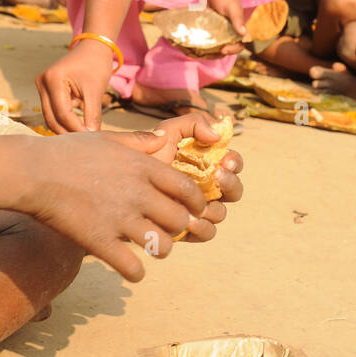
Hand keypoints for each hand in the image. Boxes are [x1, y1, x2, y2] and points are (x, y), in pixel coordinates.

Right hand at [12, 132, 208, 280]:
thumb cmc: (67, 152)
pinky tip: (131, 269)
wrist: (32, 172)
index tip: (194, 210)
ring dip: (160, 250)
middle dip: (180, 228)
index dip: (197, 204)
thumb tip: (163, 139)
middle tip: (169, 230)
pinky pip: (133, 267)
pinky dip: (136, 272)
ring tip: (151, 248)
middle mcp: (137, 193)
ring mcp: (119, 218)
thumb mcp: (107, 138)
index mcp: (142, 167)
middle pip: (180, 220)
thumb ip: (139, 141)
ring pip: (163, 246)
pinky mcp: (100, 241)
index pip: (188, 189)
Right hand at [37, 38, 113, 132]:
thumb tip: (92, 137)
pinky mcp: (46, 90)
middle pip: (51, 117)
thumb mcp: (95, 91)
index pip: (62, 113)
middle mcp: (42, 82)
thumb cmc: (95, 65)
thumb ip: (92, 115)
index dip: (76, 128)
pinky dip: (65, 119)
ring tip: (82, 138)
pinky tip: (78, 127)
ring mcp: (42, 86)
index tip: (90, 139)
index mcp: (53, 79)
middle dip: (67, 132)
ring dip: (65, 128)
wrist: (92, 48)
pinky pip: (53, 110)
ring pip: (50, 116)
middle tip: (84, 144)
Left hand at [114, 112, 243, 241]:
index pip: (232, 164)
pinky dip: (202, 227)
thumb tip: (218, 136)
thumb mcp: (167, 132)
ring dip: (215, 208)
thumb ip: (193, 123)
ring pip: (221, 213)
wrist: (120, 184)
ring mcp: (197, 210)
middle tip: (217, 177)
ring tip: (200, 205)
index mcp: (207, 165)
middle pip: (234, 191)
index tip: (225, 160)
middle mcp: (206, 188)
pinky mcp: (188, 230)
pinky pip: (207, 232)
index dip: (235, 162)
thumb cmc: (146, 157)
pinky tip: (190, 221)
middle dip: (230, 184)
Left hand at [206, 0, 245, 50]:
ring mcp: (219, 31)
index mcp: (237, 29)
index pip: (239, 45)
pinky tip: (195, 46)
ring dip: (210, 52)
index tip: (223, 50)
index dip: (233, 51)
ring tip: (201, 53)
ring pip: (216, 47)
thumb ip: (237, 20)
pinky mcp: (209, 28)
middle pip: (226, 49)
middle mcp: (229, 32)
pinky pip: (207, 40)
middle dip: (218, 55)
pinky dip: (203, 45)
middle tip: (209, 54)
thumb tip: (243, 34)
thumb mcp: (232, 7)